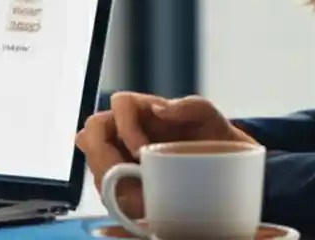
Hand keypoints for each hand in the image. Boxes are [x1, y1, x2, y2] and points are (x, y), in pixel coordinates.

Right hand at [75, 93, 257, 216]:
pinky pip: (107, 192)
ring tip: (139, 200)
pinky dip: (117, 203)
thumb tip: (161, 109)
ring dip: (110, 184)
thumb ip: (192, 106)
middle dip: (104, 158)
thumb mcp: (210, 119)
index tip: (141, 150)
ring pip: (96, 166)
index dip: (124, 126)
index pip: (119, 104)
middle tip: (126, 176)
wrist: (222, 170)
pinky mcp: (122, 184)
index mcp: (142, 110)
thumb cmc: (213, 139)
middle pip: (92, 135)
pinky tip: (138, 210)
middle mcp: (124, 131)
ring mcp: (120, 158)